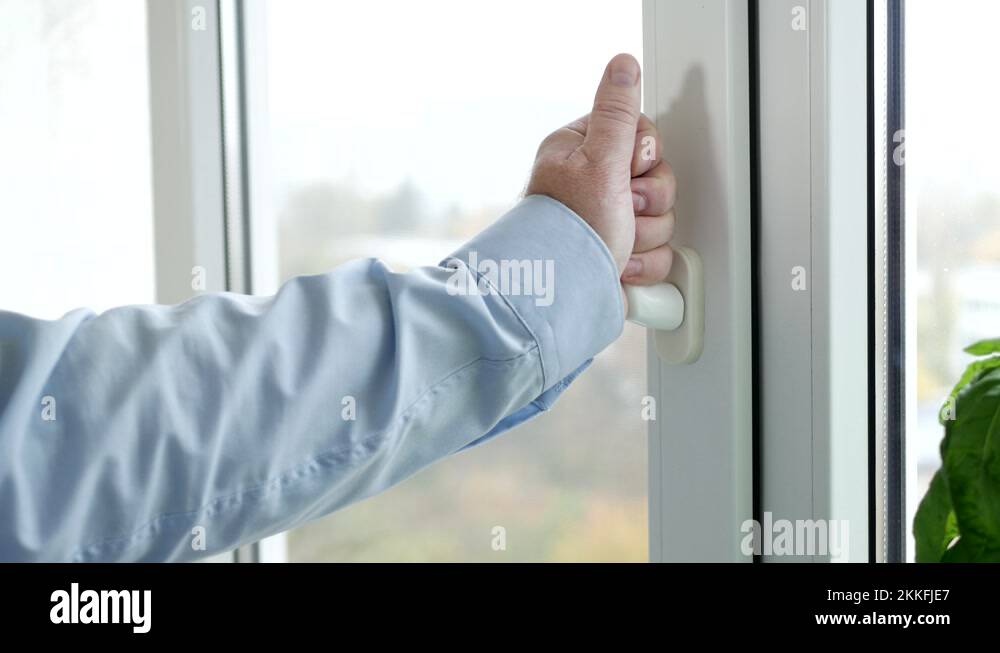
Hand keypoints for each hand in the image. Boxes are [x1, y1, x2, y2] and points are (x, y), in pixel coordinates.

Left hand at [526, 54, 676, 307]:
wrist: (562, 295)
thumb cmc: (571, 231)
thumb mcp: (600, 161)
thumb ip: (617, 113)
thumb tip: (622, 65)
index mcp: (580, 152)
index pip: (640, 136)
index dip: (643, 156)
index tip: (628, 168)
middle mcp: (591, 185)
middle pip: (656, 178)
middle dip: (647, 201)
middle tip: (623, 208)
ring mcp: (607, 222)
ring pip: (659, 217)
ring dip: (644, 235)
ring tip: (616, 242)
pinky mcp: (619, 255)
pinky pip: (656, 253)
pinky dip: (642, 264)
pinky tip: (618, 265)